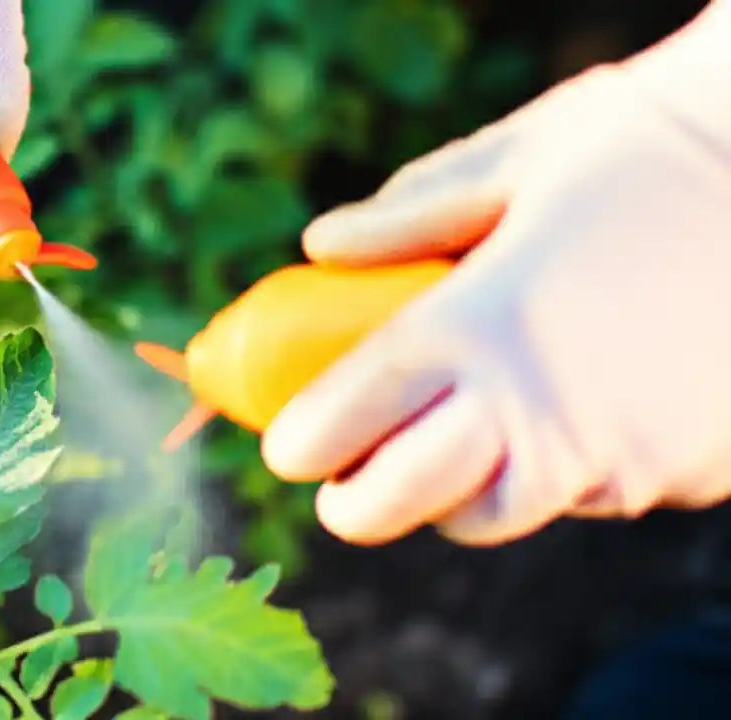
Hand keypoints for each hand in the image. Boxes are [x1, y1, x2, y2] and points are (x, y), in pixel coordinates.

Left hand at [261, 1, 730, 545]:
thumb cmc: (651, 145)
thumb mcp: (518, 157)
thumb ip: (408, 214)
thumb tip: (321, 246)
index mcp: (476, 324)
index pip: (348, 416)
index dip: (302, 444)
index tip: (286, 449)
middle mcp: (537, 405)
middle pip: (405, 501)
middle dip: (359, 504)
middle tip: (344, 486)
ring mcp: (618, 451)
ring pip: (502, 511)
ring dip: (460, 493)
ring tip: (458, 441)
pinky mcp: (684, 472)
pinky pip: (596, 492)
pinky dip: (565, 469)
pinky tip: (581, 404)